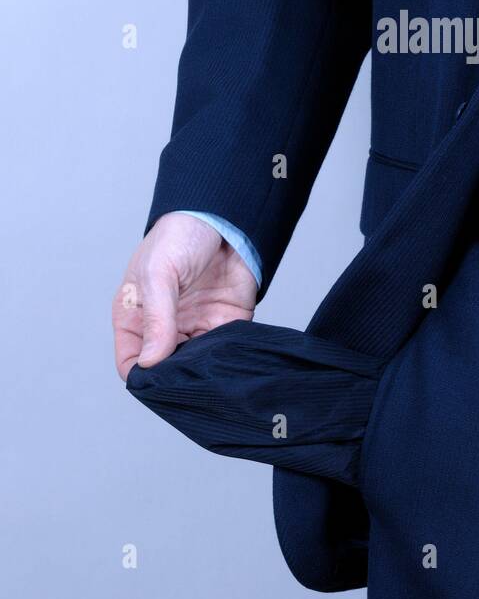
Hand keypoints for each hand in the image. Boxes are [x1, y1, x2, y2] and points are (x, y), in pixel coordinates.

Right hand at [112, 212, 256, 379]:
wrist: (224, 216)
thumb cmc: (179, 236)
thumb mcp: (158, 273)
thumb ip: (157, 318)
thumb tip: (151, 362)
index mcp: (135, 317)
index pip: (131, 361)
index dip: (141, 376)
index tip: (156, 383)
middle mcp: (164, 328)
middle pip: (164, 371)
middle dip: (174, 379)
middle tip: (188, 379)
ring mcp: (195, 327)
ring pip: (194, 367)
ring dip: (201, 371)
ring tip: (209, 369)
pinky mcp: (226, 324)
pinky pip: (223, 352)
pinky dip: (225, 359)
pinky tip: (227, 356)